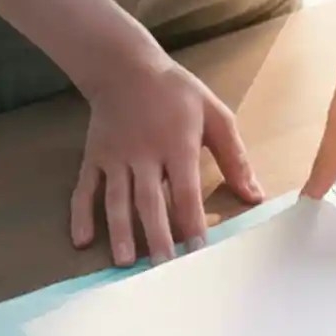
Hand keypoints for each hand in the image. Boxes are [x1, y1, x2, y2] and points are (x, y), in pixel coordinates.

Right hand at [70, 59, 263, 265]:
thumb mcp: (215, 115)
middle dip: (156, 236)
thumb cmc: (177, 93)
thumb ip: (235, 157)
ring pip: (116, 199)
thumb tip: (255, 195)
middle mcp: (143, 153)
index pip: (185, 190)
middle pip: (149, 201)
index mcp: (177, 144)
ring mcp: (115, 157)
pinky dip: (81, 214)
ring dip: (119, 232)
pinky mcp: (94, 156)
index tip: (198, 251)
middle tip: (162, 270)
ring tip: (124, 263)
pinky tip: (81, 240)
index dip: (192, 221)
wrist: (125, 66)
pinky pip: (85, 188)